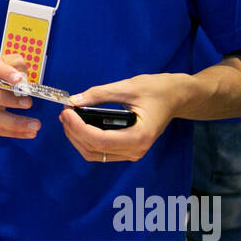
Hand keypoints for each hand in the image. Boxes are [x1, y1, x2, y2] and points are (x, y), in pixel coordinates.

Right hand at [0, 53, 40, 138]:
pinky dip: (11, 132)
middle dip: (8, 100)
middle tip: (29, 103)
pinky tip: (27, 133)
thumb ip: (17, 64)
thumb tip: (24, 78)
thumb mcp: (5, 62)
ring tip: (34, 125)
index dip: (5, 72)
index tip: (20, 79)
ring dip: (13, 123)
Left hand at [61, 73, 179, 162]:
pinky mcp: (127, 149)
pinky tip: (79, 123)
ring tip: (69, 116)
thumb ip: (99, 94)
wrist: (175, 97)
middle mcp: (136, 150)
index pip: (100, 141)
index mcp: (139, 137)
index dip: (78, 128)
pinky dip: (86, 138)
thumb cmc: (157, 90)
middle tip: (65, 111)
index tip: (67, 112)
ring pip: (94, 154)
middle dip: (74, 132)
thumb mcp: (127, 87)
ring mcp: (132, 152)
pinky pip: (101, 151)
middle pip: (94, 150)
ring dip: (77, 137)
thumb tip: (74, 101)